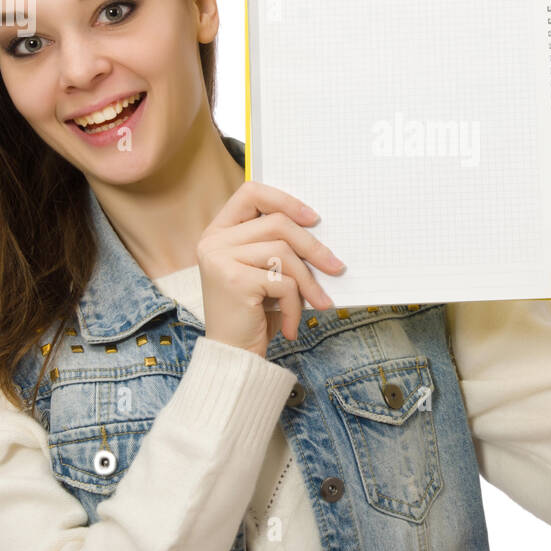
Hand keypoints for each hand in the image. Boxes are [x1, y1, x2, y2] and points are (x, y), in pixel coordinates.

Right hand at [197, 181, 345, 356]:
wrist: (232, 358)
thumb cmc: (253, 314)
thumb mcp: (265, 272)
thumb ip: (278, 245)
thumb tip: (321, 228)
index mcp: (218, 232)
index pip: (251, 192)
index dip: (284, 200)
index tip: (314, 219)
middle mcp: (213, 241)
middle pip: (277, 223)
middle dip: (313, 247)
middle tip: (336, 268)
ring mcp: (220, 259)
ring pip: (284, 252)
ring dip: (308, 282)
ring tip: (318, 303)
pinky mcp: (234, 281)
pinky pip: (283, 282)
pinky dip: (295, 305)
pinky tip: (290, 325)